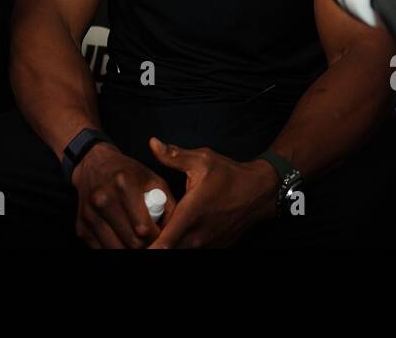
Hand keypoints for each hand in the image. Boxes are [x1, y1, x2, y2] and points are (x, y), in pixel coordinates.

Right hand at [70, 143, 176, 248]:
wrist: (93, 165)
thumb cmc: (127, 172)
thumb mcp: (152, 179)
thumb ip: (168, 203)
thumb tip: (178, 229)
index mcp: (123, 183)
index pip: (143, 228)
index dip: (157, 236)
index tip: (161, 234)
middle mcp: (103, 199)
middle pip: (132, 242)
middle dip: (146, 245)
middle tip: (150, 238)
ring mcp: (90, 214)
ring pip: (117, 250)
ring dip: (130, 249)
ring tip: (137, 238)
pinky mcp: (81, 227)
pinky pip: (103, 250)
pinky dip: (115, 247)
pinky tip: (122, 236)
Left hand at [147, 138, 278, 248]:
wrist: (259, 192)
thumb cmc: (229, 175)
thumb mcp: (202, 159)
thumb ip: (173, 155)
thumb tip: (152, 143)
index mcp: (191, 214)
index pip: (163, 243)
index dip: (146, 243)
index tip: (137, 235)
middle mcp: (199, 236)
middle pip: (167, 251)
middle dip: (152, 243)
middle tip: (142, 231)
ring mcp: (208, 245)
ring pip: (180, 252)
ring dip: (168, 244)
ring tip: (157, 231)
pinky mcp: (215, 248)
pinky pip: (192, 251)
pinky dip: (182, 245)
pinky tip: (176, 232)